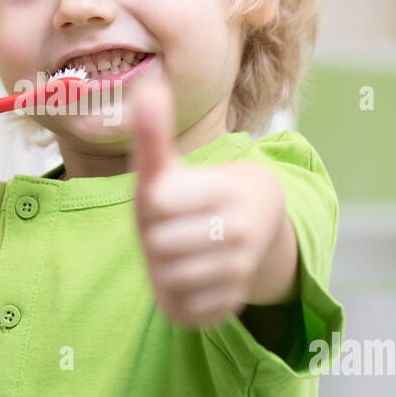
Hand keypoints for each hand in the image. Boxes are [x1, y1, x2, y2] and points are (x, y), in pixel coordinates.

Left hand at [128, 68, 285, 327]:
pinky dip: (175, 296)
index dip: (153, 202)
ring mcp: (238, 270)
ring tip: (178, 252)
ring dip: (161, 268)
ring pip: (168, 278)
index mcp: (224, 191)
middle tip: (172, 227)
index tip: (168, 197)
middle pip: (158, 244)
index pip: (158, 202)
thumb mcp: (170, 166)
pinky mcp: (229, 306)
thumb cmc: (191, 193)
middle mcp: (239, 230)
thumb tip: (147, 87)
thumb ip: (153, 133)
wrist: (248, 228)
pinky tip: (187, 277)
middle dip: (155, 236)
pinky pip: (182, 309)